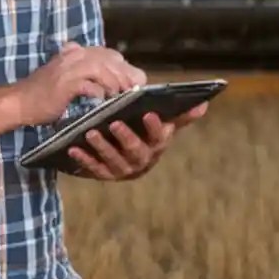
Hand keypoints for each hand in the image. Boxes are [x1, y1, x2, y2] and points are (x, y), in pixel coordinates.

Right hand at [13, 42, 145, 125]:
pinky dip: (99, 91)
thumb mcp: (69, 79)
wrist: (20, 102)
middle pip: (110, 59)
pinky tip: (102, 100)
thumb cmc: (46, 95)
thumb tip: (115, 82)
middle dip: (125, 75)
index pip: (110, 54)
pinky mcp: (65, 83)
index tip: (135, 82)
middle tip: (134, 90)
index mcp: (77, 52)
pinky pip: (89, 84)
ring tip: (121, 96)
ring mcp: (69, 67)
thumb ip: (88, 74)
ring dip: (115, 82)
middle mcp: (74, 55)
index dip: (125, 67)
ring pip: (102, 68)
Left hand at [67, 102, 208, 180]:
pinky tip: (73, 149)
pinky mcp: (105, 174)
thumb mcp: (162, 124)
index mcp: (157, 145)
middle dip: (126, 137)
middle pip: (136, 151)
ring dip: (102, 147)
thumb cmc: (144, 133)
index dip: (155, 127)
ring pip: (114, 161)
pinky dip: (84, 160)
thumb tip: (204, 104)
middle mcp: (143, 160)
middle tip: (114, 123)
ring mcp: (123, 170)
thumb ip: (180, 115)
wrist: (123, 154)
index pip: (160, 137)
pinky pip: (95, 169)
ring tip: (90, 132)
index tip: (148, 113)